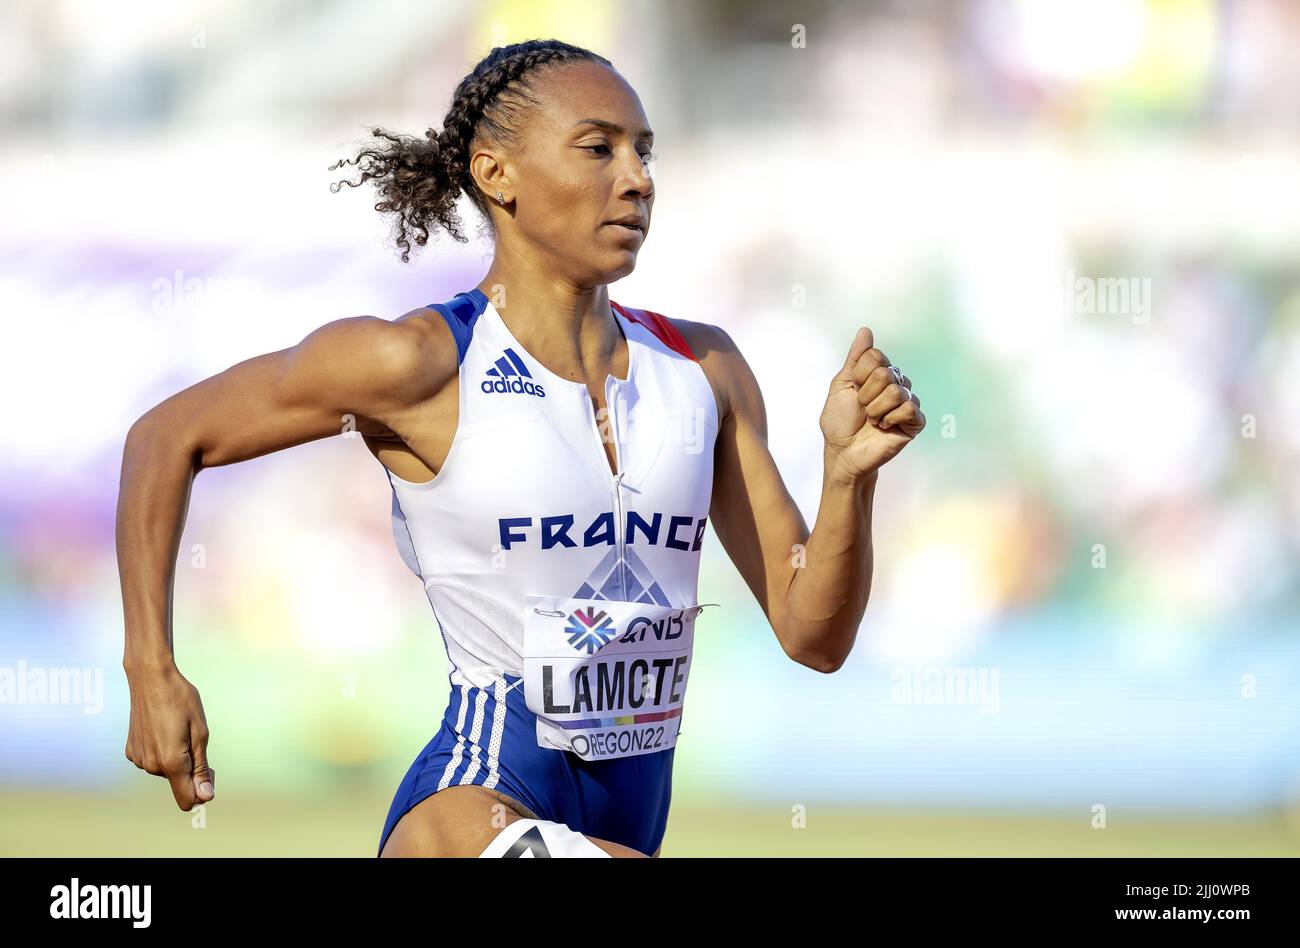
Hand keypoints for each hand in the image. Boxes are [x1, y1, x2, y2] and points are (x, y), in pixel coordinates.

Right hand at [124, 661, 214, 810]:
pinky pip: (153, 760)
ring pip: (165, 771)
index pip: (186, 799)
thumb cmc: (180, 701)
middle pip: (177, 782)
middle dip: (190, 769)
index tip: (208, 773)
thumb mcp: (200, 732)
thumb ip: (201, 768)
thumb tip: (206, 796)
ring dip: (175, 757)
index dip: (201, 792)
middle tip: (194, 739)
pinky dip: (161, 750)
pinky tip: (161, 729)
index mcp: (171, 762)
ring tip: (175, 729)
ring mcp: (139, 759)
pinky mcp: (131, 751)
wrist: (150, 678)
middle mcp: (151, 766)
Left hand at [820, 326, 924, 480]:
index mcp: (878, 373)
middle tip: (862, 409)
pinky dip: (890, 419)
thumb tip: (865, 331)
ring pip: (896, 391)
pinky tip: (885, 427)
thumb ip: (855, 359)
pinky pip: (908, 409)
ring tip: (872, 420)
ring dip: (875, 410)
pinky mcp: (914, 421)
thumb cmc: (840, 421)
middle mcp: (895, 384)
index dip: (859, 376)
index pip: (875, 357)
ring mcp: (906, 402)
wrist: (844, 452)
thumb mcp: (841, 385)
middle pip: (885, 373)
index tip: (853, 390)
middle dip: (866, 395)